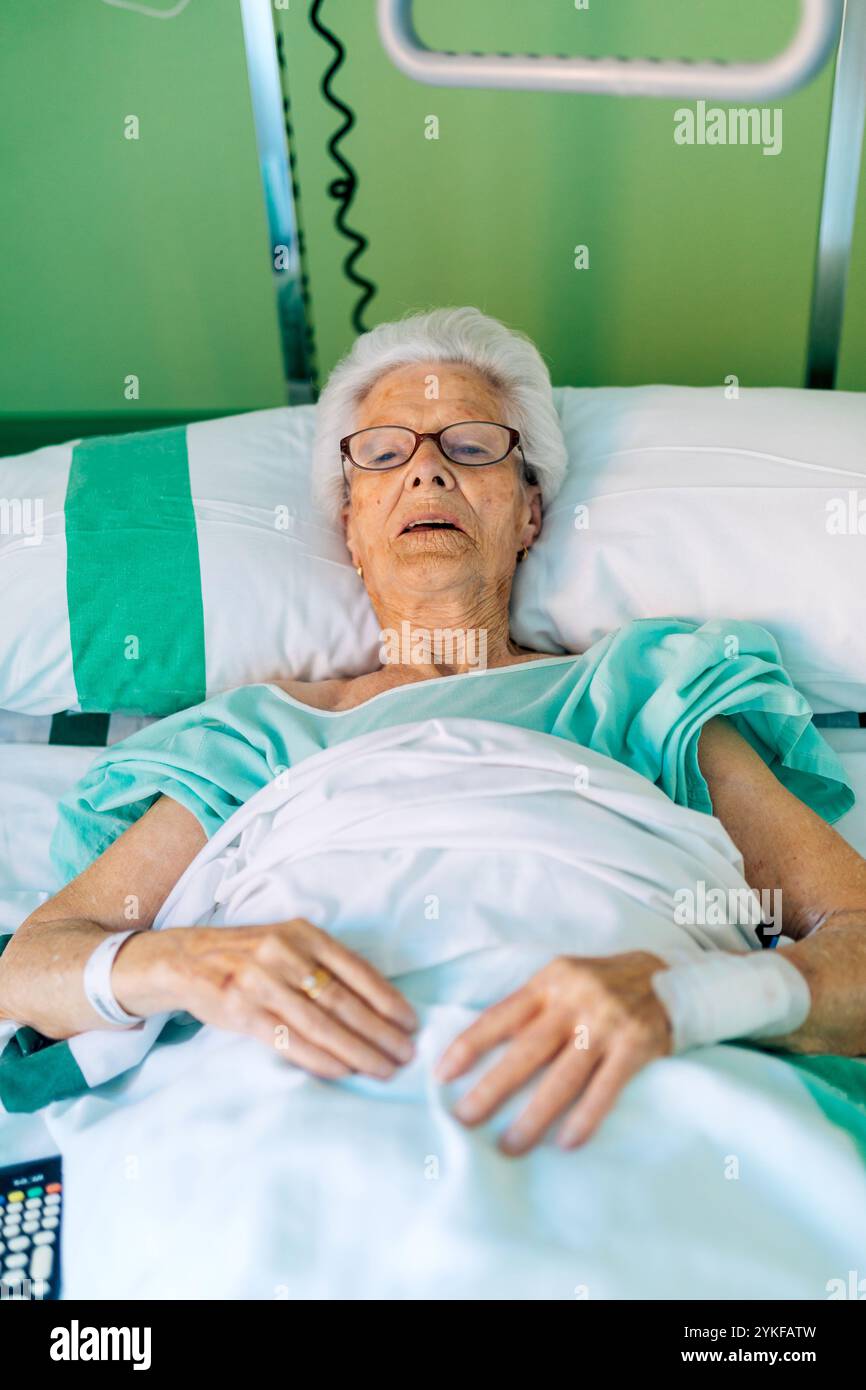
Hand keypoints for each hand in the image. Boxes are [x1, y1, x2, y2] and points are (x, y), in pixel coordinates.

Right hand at [113, 919, 418, 1080]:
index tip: (411, 1022)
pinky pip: (291, 1041)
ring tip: (384, 1068)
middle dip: (381, 1032)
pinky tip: (344, 1071)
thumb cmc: (249, 955)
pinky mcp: (242, 1011)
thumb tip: (377, 1001)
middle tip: (407, 1054)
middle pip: (344, 1002)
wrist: (186, 959)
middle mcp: (285, 954)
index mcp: (304, 934)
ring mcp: (262, 982)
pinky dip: (322, 1059)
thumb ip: (324, 964)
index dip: (388, 999)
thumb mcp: (288, 943)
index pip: (357, 970)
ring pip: (322, 1025)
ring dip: (358, 1051)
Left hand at [434, 952, 672, 1154]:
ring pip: (563, 1077)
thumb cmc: (602, 985)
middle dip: (492, 1088)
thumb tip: (480, 1047)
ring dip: (534, 1116)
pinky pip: (605, 1089)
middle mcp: (575, 1000)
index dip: (469, 1046)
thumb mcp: (563, 980)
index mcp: (550, 982)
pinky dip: (584, 1118)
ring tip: (510, 1145)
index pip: (501, 1016)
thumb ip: (531, 1007)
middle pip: (526, 1051)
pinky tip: (564, 1143)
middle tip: (464, 1119)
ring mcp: (607, 1023)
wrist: (669, 979)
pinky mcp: (636, 1046)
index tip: (442, 1074)